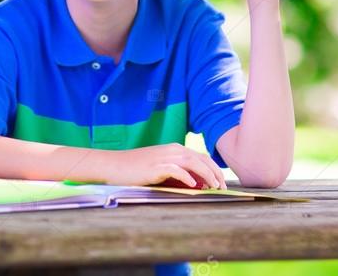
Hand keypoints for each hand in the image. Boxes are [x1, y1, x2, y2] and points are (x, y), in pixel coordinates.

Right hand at [101, 144, 226, 189]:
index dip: (214, 169)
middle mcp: (172, 150)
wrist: (115, 165)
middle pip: (201, 159)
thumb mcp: (161, 169)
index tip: (222, 182)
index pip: (202, 157)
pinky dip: (187, 177)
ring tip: (213, 187)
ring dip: (206, 175)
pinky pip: (176, 170)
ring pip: (193, 163)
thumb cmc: (137, 169)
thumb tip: (197, 184)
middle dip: (215, 173)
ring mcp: (164, 157)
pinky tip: (193, 186)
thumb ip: (178, 173)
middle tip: (222, 187)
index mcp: (175, 149)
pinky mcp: (156, 167)